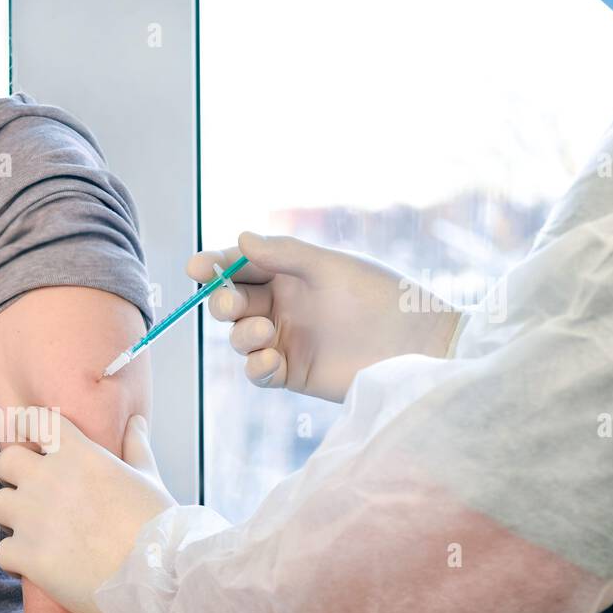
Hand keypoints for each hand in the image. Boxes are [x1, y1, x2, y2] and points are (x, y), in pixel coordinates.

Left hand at [0, 414, 174, 612]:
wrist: (158, 577)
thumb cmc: (158, 526)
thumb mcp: (149, 478)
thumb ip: (136, 446)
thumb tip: (136, 421)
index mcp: (78, 454)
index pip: (34, 421)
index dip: (29, 431)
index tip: (34, 447)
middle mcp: (49, 479)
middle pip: (4, 463)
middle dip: (13, 478)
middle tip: (31, 497)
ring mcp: (34, 517)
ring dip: (13, 519)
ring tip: (35, 534)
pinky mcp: (28, 555)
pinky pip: (2, 551)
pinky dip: (16, 560)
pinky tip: (36, 567)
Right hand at [194, 232, 462, 401]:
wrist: (416, 345)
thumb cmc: (381, 298)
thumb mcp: (330, 268)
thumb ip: (284, 254)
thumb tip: (239, 239)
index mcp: (289, 274)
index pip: (240, 267)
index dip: (214, 266)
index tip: (196, 266)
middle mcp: (282, 306)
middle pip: (231, 303)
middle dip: (222, 301)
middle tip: (231, 303)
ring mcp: (285, 340)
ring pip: (239, 338)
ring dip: (241, 334)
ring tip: (264, 332)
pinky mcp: (292, 373)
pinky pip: (258, 372)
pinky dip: (256, 367)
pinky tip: (271, 360)